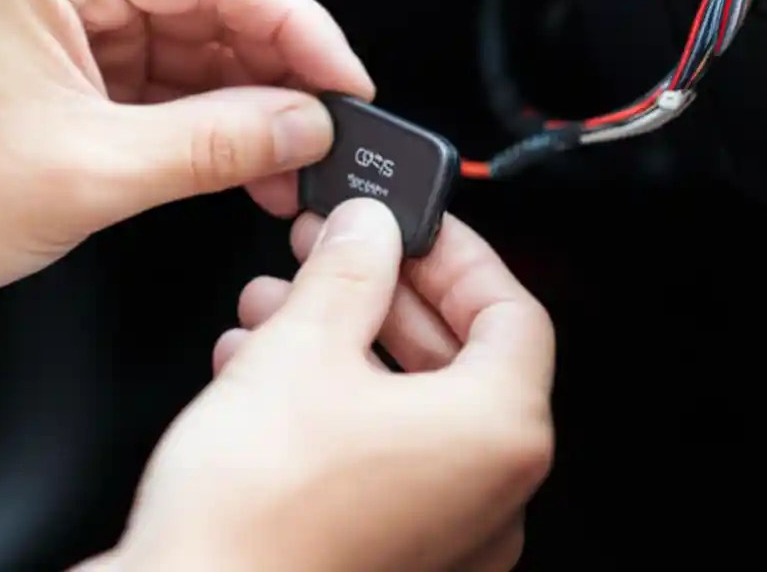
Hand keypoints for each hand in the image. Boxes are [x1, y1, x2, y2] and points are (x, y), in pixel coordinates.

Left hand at [0, 0, 371, 339]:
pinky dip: (215, 129)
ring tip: (297, 163)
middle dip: (278, 74)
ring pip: (198, 53)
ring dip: (252, 109)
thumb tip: (302, 126)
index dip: (296, 28)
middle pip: (213, 9)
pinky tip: (254, 165)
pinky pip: (170, 89)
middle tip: (331, 130)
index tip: (345, 80)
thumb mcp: (92, 170)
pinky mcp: (76, 76)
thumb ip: (214, 144)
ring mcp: (72, 28)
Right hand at [98, 199, 555, 571]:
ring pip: (410, 409)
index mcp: (499, 436)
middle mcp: (490, 495)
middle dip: (383, 296)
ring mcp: (445, 537)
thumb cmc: (255, 517)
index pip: (511, 313)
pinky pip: (383, 459)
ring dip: (346, 345)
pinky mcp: (394, 558)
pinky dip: (336, 407)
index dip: (456, 256)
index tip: (408, 228)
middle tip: (337, 253)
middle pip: (458, 360)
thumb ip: (348, 270)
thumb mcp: (299, 350)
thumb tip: (368, 231)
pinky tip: (265, 373)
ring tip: (280, 307)